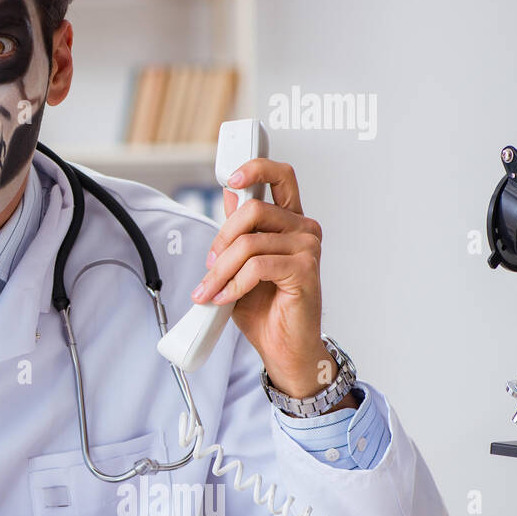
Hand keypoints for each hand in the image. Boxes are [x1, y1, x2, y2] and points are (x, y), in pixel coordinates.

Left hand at [189, 159, 352, 404]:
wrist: (283, 346)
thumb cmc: (266, 307)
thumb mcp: (241, 263)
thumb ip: (238, 231)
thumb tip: (230, 196)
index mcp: (289, 222)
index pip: (281, 177)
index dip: (257, 169)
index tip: (232, 178)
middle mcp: (302, 229)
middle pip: (253, 211)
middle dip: (221, 240)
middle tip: (209, 266)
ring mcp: (307, 248)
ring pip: (249, 243)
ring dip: (220, 271)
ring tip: (209, 291)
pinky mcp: (305, 270)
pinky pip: (257, 267)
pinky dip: (233, 284)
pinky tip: (225, 298)